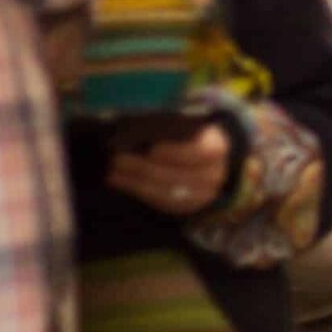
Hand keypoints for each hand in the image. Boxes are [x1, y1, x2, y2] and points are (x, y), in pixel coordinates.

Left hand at [108, 123, 232, 216]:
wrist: (207, 159)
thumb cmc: (190, 135)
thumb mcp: (188, 126)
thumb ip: (170, 126)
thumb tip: (141, 127)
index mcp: (217, 148)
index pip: (200, 152)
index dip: (176, 152)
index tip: (152, 149)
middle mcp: (214, 175)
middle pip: (178, 175)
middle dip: (146, 168)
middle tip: (118, 159)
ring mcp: (203, 194)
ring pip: (167, 192)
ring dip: (136, 182)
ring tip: (113, 171)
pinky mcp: (187, 206)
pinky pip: (161, 203)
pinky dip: (138, 191)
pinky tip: (120, 181)